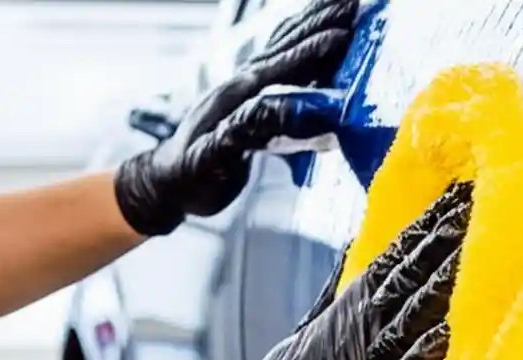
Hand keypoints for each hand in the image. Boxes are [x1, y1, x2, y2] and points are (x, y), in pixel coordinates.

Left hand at [114, 0, 356, 236]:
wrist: (169, 177)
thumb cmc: (189, 178)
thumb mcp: (205, 167)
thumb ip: (228, 142)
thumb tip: (255, 121)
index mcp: (232, 100)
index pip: (276, 71)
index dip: (308, 55)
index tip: (339, 39)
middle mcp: (240, 82)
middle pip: (284, 45)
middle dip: (319, 24)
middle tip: (353, 6)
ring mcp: (245, 82)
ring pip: (283, 43)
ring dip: (314, 21)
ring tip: (344, 4)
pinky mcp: (251, 89)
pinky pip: (282, 54)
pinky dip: (303, 36)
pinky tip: (318, 27)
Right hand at [153, 184, 473, 359]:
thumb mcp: (299, 345)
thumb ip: (330, 301)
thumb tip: (352, 254)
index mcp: (335, 322)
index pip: (387, 264)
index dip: (421, 229)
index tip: (454, 195)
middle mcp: (345, 340)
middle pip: (399, 281)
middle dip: (436, 241)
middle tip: (471, 200)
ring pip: (400, 322)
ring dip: (435, 287)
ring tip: (466, 251)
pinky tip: (443, 339)